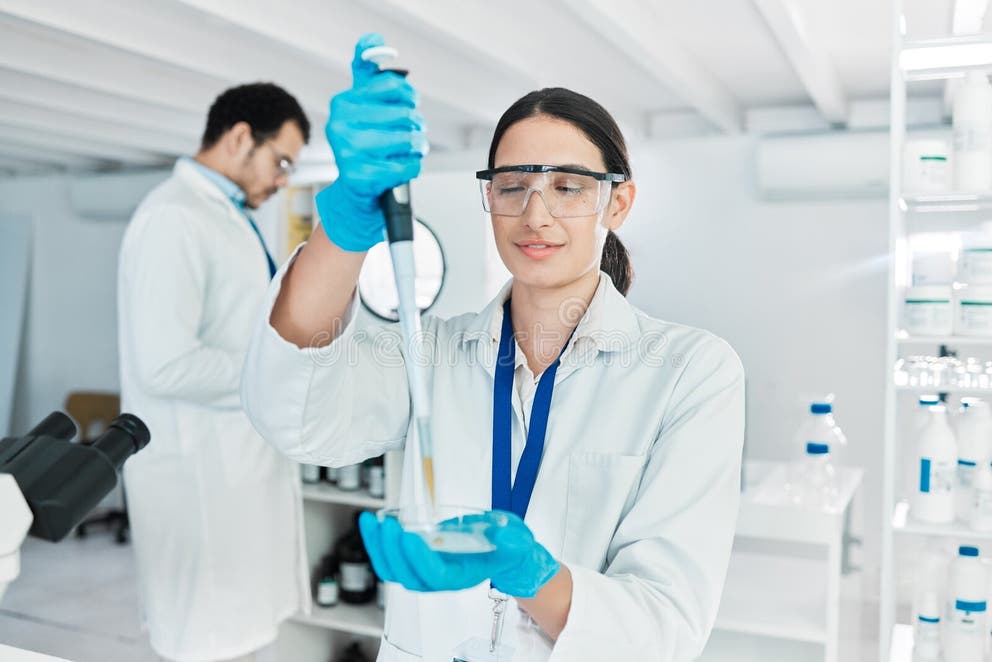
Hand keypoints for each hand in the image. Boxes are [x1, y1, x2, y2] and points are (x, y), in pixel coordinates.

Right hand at [316, 32, 427, 251]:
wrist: (354, 191)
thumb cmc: (364, 144)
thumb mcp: (362, 106)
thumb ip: (368, 73)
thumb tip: (372, 41)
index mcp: (343, 103)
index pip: (391, 85)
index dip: (409, 95)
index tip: (410, 103)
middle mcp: (340, 125)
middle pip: (405, 114)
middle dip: (416, 125)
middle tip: (413, 133)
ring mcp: (348, 152)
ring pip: (409, 140)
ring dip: (417, 147)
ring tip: (411, 150)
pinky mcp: (361, 177)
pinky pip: (408, 166)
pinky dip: (412, 167)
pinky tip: (402, 167)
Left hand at [358, 510, 559, 597]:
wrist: (502, 549)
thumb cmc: (507, 546)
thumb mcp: (517, 539)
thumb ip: (512, 540)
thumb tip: (504, 535)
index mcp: (462, 577)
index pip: (436, 576)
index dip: (420, 560)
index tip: (410, 537)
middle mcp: (440, 578)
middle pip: (408, 575)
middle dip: (393, 551)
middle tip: (387, 525)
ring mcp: (426, 569)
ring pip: (393, 569)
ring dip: (378, 547)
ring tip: (370, 522)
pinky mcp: (417, 557)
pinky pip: (391, 558)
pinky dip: (378, 542)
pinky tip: (372, 524)